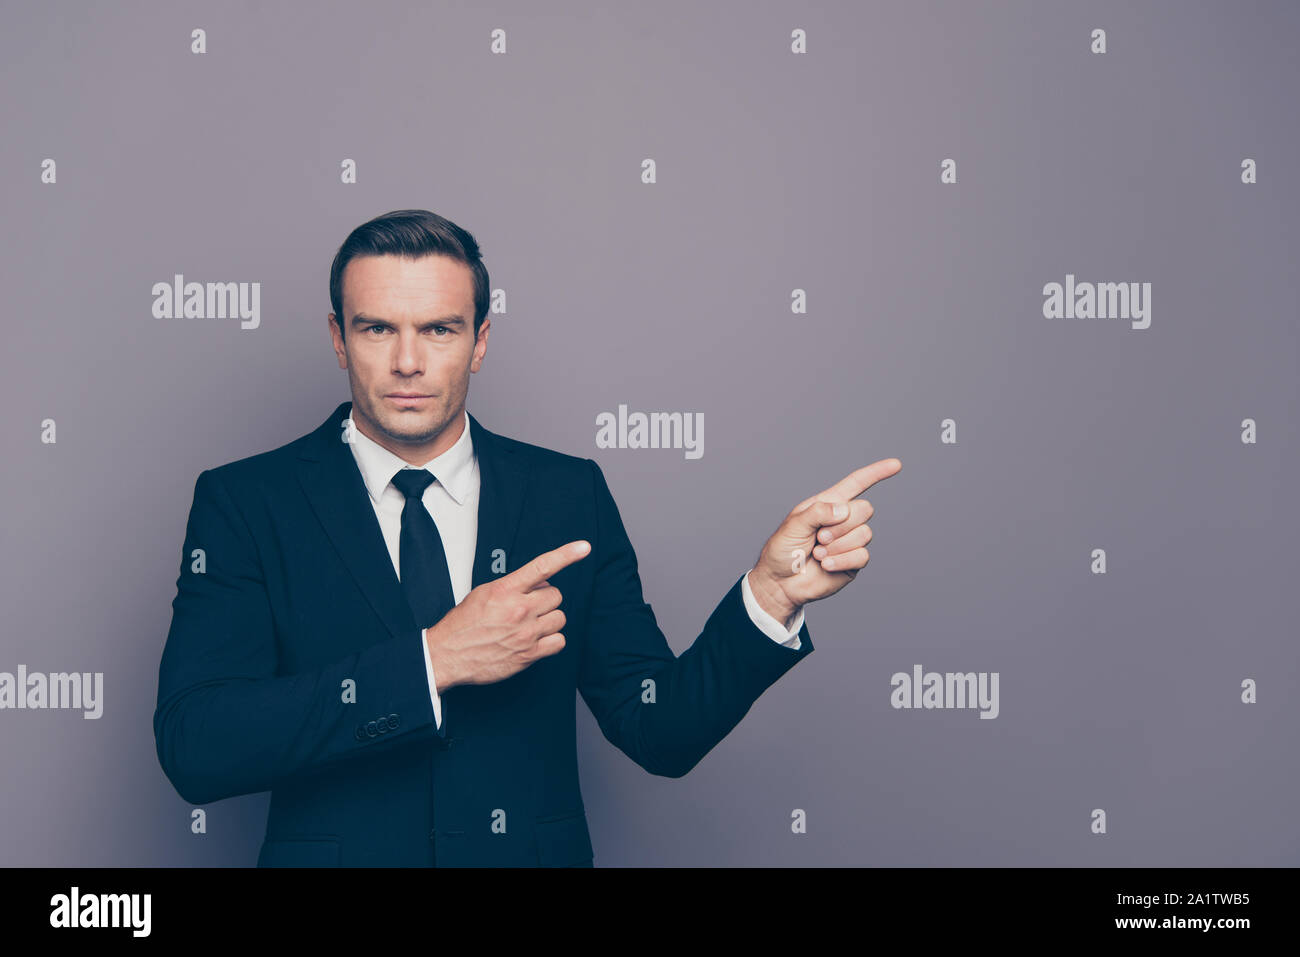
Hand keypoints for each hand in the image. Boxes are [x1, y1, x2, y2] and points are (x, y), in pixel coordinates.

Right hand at [425, 540, 591, 689]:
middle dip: (544, 599)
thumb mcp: (483, 593)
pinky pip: (559, 641)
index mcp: (505, 590)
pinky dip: (552, 640)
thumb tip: (538, 584)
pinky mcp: (529, 654)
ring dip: (548, 619)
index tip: (584, 547)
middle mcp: (519, 609)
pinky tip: (536, 639)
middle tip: (527, 607)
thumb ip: (512, 586)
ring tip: (529, 624)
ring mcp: (526, 633)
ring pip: (559, 617)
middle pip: (555, 595)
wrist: (447, 655)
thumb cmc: (463, 624)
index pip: (542, 566)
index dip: (566, 555)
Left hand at [749, 459, 901, 623]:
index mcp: (828, 504)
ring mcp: (850, 542)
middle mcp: (842, 521)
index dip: (876, 473)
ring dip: (838, 545)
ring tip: (818, 552)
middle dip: (842, 524)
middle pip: (865, 509)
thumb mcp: (793, 525)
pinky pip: (862, 556)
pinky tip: (826, 565)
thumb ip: (817, 512)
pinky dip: (842, 560)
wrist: (781, 583)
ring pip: (865, 534)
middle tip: (819, 537)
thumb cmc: (782, 551)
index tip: (896, 464)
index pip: (856, 484)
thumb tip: (844, 510)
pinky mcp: (853, 562)